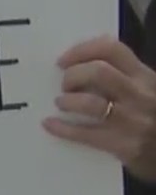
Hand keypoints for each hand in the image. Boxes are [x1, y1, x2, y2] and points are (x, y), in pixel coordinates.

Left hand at [45, 36, 155, 182]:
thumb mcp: (149, 90)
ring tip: (61, 103)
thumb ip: (124, 76)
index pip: (112, 49)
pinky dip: (62, 128)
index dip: (82, 50)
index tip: (62, 60)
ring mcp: (133, 120)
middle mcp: (140, 94)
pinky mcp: (125, 145)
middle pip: (99, 72)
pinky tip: (50, 124)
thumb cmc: (154, 118)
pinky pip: (85, 133)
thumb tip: (78, 66)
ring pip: (91, 102)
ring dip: (68, 101)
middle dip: (73, 75)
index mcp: (144, 76)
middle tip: (63, 85)